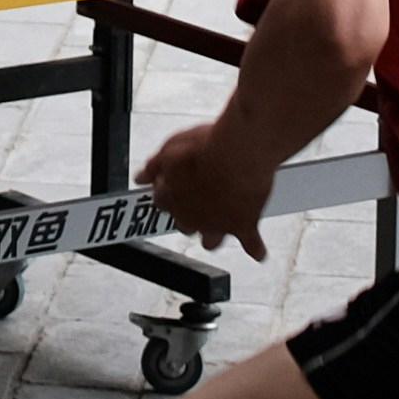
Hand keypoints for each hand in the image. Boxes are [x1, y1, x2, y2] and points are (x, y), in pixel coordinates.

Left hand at [138, 115, 278, 259]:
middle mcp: (191, 217)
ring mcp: (218, 225)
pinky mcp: (244, 226)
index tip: (176, 183)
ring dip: (213, 234)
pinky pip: (251, 245)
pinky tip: (258, 251)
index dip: (169, 191)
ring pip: (210, 241)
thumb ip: (155, 165)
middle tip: (199, 197)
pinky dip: (256, 249)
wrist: (239, 155)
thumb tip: (140, 177)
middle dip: (189, 214)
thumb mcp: (171, 148)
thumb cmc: (206, 147)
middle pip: (184, 223)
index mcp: (171, 197)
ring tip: (220, 225)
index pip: (161, 201)